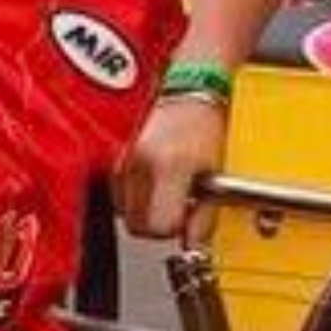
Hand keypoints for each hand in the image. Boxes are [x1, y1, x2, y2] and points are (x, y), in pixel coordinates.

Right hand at [116, 96, 228, 240]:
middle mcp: (139, 164)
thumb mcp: (215, 171)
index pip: (159, 227)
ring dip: (143, 210)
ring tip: (165, 189)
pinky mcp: (115, 157)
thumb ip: (206, 214)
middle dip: (157, 223)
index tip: (187, 219)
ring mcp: (122, 159)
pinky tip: (151, 181)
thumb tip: (194, 242)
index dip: (176, 229)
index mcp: (167, 167)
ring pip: (123, 212)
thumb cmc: (203, 120)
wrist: (187, 87)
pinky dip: (132, 195)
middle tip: (177, 207)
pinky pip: (118, 193)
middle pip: (136, 225)